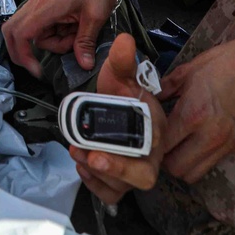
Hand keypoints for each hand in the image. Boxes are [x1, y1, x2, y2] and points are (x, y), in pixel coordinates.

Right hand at [3, 0, 120, 76]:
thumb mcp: (96, 13)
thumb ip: (86, 41)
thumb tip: (83, 65)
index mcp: (46, 7)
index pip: (20, 34)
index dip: (23, 57)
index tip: (38, 70)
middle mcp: (37, 3)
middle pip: (17, 33)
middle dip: (33, 50)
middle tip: (60, 54)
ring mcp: (41, 1)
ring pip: (35, 30)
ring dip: (54, 39)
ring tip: (79, 30)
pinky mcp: (48, 0)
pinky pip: (44, 22)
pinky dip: (58, 29)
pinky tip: (76, 23)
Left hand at [69, 34, 166, 206]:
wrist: (115, 107)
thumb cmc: (123, 94)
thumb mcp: (119, 75)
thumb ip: (122, 61)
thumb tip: (124, 40)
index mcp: (157, 131)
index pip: (153, 149)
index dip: (130, 155)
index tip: (101, 151)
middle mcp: (151, 156)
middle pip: (143, 176)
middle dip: (116, 170)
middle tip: (91, 157)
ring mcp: (135, 171)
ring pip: (122, 186)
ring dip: (97, 174)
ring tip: (77, 152)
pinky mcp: (120, 180)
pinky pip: (111, 194)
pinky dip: (94, 185)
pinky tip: (81, 167)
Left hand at [160, 34, 234, 183]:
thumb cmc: (223, 63)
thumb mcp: (187, 70)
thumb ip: (165, 88)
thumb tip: (149, 98)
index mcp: (192, 114)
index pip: (164, 144)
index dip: (152, 141)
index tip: (149, 132)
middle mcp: (209, 136)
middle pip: (177, 168)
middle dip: (164, 159)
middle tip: (161, 143)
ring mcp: (225, 145)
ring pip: (195, 174)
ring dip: (182, 164)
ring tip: (177, 146)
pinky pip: (211, 164)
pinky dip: (199, 160)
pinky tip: (196, 142)